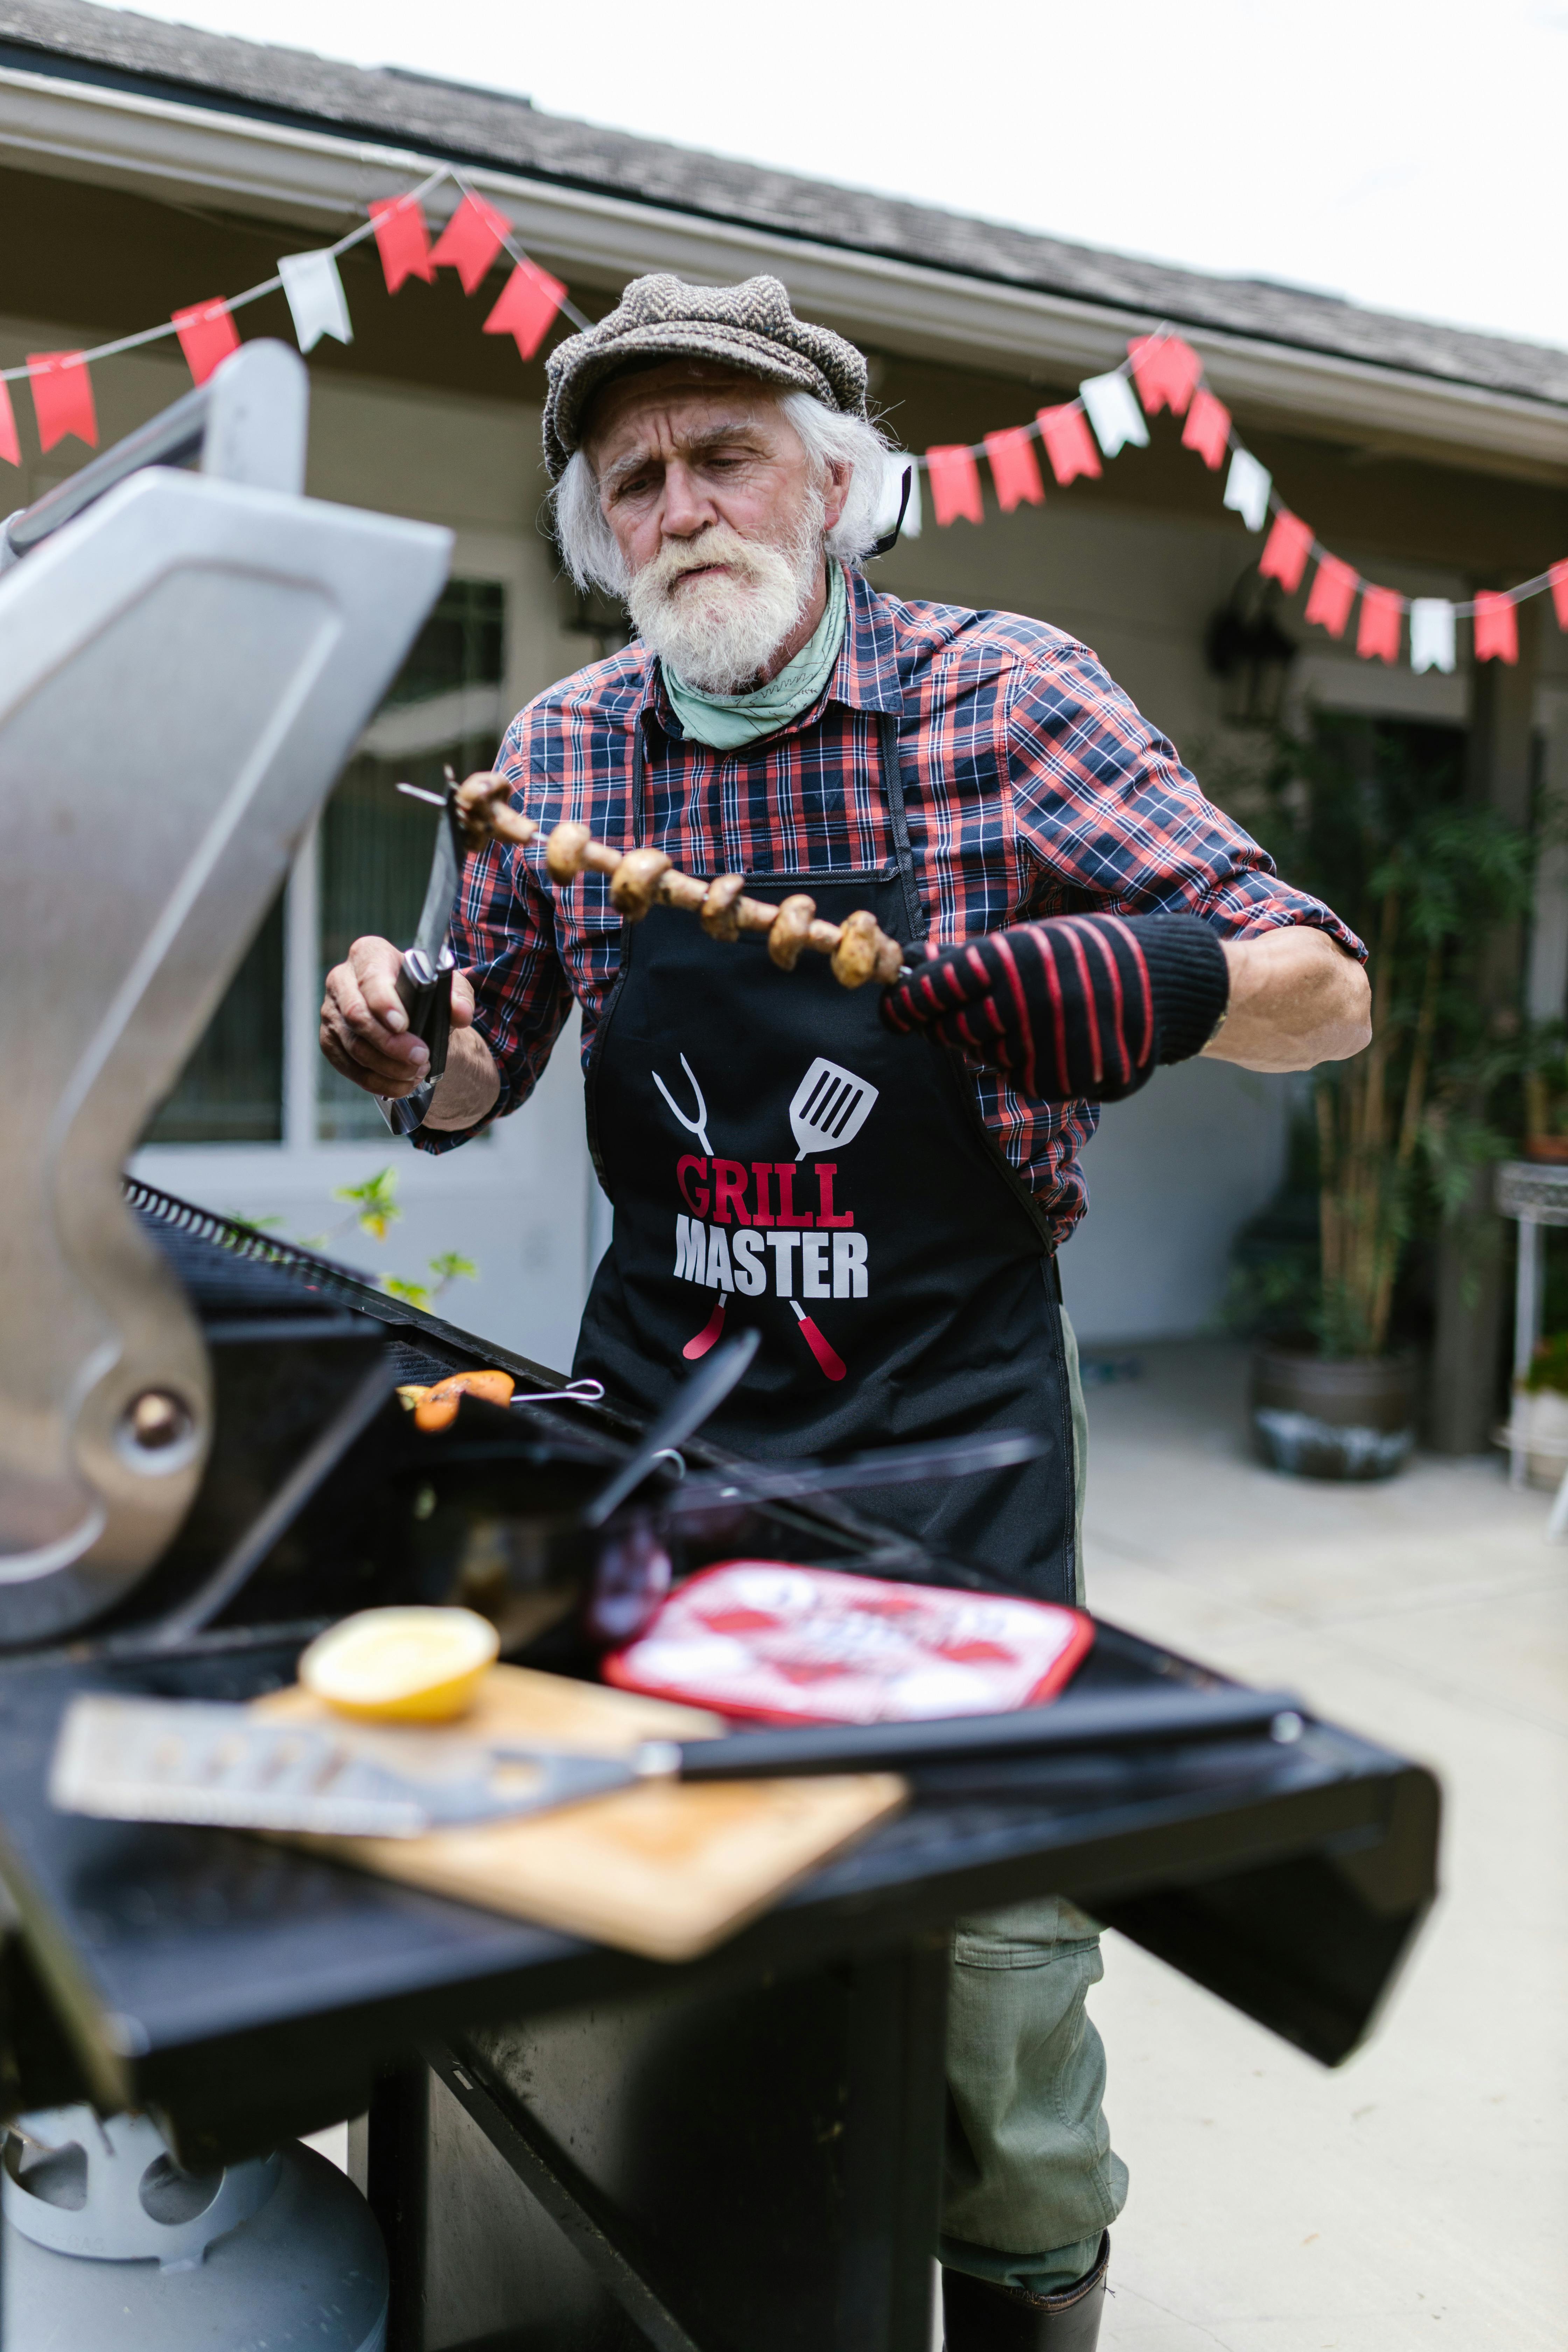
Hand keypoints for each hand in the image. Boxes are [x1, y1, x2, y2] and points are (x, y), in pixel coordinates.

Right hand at [319, 934, 475, 1099]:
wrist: (407, 1012)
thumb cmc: (424, 993)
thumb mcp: (448, 987)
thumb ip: (458, 996)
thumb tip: (461, 1014)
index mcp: (368, 955)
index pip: (371, 979)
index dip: (384, 1004)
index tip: (404, 1026)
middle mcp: (342, 980)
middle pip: (357, 1016)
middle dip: (391, 1044)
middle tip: (421, 1058)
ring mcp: (331, 1012)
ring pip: (354, 1047)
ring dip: (389, 1067)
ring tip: (417, 1072)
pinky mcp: (330, 1041)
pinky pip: (349, 1067)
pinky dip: (378, 1081)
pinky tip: (402, 1085)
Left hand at [880, 913, 1228, 1101]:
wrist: (1163, 985)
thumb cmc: (1089, 955)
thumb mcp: (1031, 941)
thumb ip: (972, 958)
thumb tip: (916, 961)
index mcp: (1006, 961)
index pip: (932, 990)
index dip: (905, 1005)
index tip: (895, 1011)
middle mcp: (1019, 1004)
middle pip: (951, 1031)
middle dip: (954, 1025)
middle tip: (979, 1013)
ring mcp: (1039, 1047)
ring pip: (987, 1057)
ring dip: (999, 1043)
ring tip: (1042, 1019)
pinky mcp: (1057, 1080)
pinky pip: (1020, 1078)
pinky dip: (1030, 1064)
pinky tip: (1059, 1042)